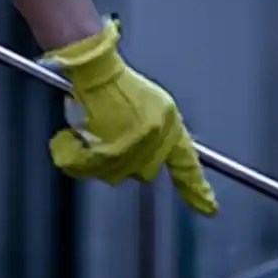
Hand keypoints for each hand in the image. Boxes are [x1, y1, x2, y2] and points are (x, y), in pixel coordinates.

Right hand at [42, 16, 217, 215]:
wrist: (97, 68)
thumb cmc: (118, 84)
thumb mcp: (153, 106)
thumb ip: (159, 134)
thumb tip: (152, 162)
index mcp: (171, 126)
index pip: (186, 162)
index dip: (196, 188)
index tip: (210, 209)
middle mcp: (159, 137)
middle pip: (145, 172)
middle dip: (126, 161)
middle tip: (108, 138)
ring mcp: (137, 143)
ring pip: (117, 174)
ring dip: (97, 159)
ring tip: (84, 134)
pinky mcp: (113, 147)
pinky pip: (93, 168)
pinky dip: (75, 157)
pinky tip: (67, 140)